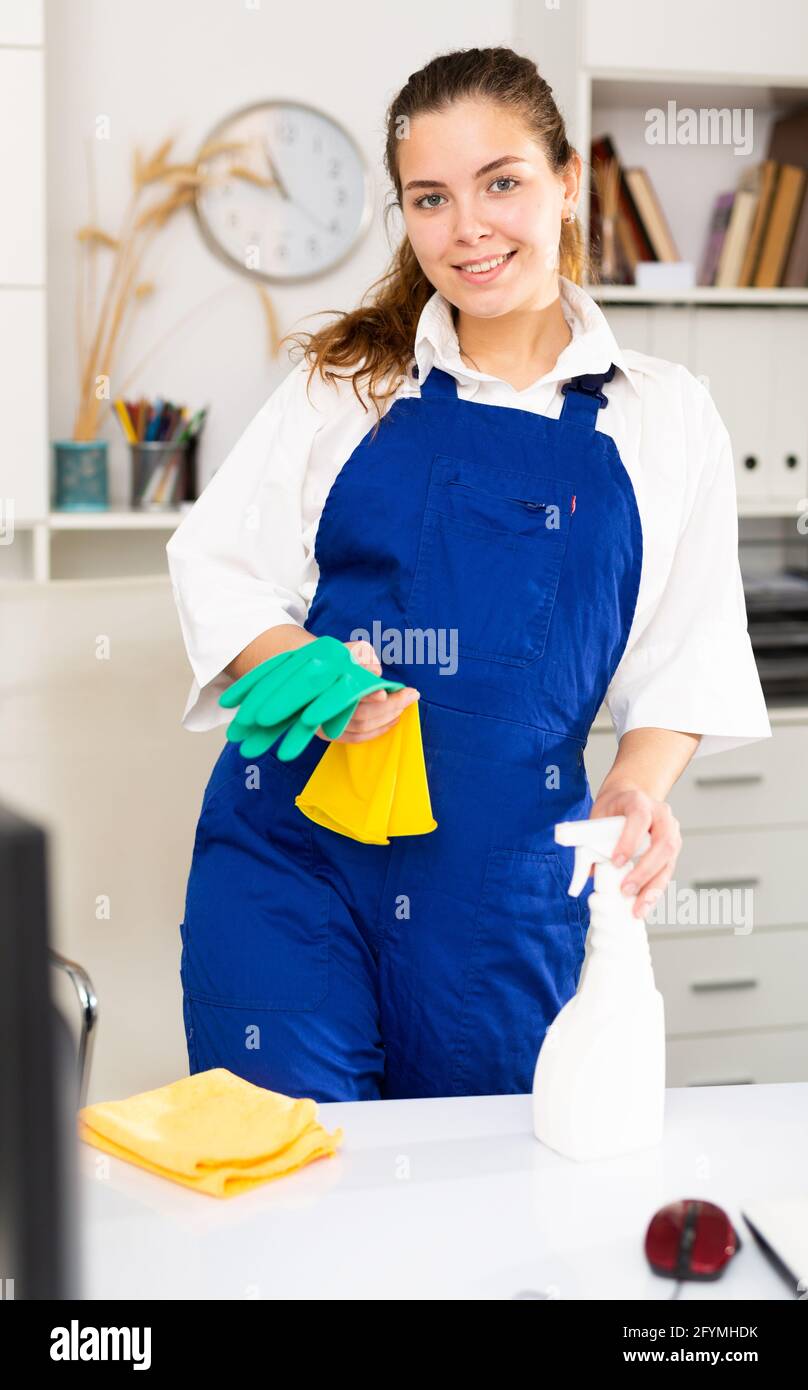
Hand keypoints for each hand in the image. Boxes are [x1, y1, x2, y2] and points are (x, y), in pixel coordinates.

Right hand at [314, 639, 419, 744]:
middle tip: (412, 695)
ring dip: (387, 718)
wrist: (308, 673)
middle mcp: (325, 708)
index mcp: (328, 684)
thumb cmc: (334, 660)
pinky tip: (392, 720)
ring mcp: (326, 722)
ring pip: (361, 727)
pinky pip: (356, 737)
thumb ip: (363, 656)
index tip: (385, 693)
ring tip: (404, 706)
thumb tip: (375, 671)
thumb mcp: (349, 650)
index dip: (369, 694)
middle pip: (362, 714)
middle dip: (391, 706)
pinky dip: (377, 731)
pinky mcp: (328, 733)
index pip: (351, 692)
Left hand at [588, 785, 681, 918]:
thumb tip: (589, 874)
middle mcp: (661, 815)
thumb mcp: (598, 818)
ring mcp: (671, 831)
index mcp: (639, 802)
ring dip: (653, 887)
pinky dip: (655, 890)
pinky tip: (644, 905)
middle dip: (645, 871)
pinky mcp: (673, 849)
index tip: (616, 862)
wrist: (629, 798)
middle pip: (663, 843)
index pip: (640, 818)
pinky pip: (667, 871)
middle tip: (626, 890)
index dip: (629, 840)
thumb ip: (590, 842)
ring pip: (669, 861)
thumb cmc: (613, 810)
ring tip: (638, 908)